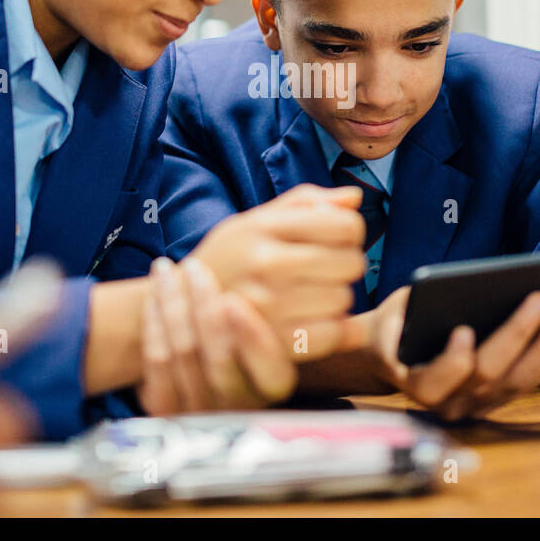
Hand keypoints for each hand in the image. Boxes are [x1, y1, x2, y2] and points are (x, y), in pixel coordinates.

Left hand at [137, 256, 296, 413]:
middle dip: (203, 305)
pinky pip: (157, 360)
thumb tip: (357, 305)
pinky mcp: (165, 409)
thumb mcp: (283, 331)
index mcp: (275, 387)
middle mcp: (241, 405)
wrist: (203, 371)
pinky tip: (154, 293)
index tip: (233, 301)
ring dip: (172, 303)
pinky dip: (154, 322)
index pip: (269, 367)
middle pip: (220, 356)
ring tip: (165, 267)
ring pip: (183, 353)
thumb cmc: (248, 332)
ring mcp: (201, 411)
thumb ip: (303, 315)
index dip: (251, 336)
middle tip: (195, 268)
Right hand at [188, 183, 367, 360]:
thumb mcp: (259, 218)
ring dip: (337, 299)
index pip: (345, 225)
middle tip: (326, 270)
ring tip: (312, 295)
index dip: (350, 232)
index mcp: (264, 227)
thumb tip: (354, 198)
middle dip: (346, 265)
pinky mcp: (271, 342)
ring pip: (343, 300)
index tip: (335, 240)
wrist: (185, 305)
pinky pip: (332, 335)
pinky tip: (313, 320)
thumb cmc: (233, 256)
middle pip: (350, 263)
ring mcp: (268, 305)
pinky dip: (333, 330)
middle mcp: (265, 263)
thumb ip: (307, 202)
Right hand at [365, 287, 539, 420]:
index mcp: (412, 383)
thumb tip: (457, 291)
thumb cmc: (395, 326)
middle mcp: (446, 404)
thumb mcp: (394, 312)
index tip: (464, 330)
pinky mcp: (497, 401)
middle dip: (517, 335)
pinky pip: (530, 384)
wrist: (394, 355)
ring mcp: (475, 406)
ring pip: (516, 383)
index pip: (432, 383)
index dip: (451, 361)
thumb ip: (414, 307)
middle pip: (486, 376)